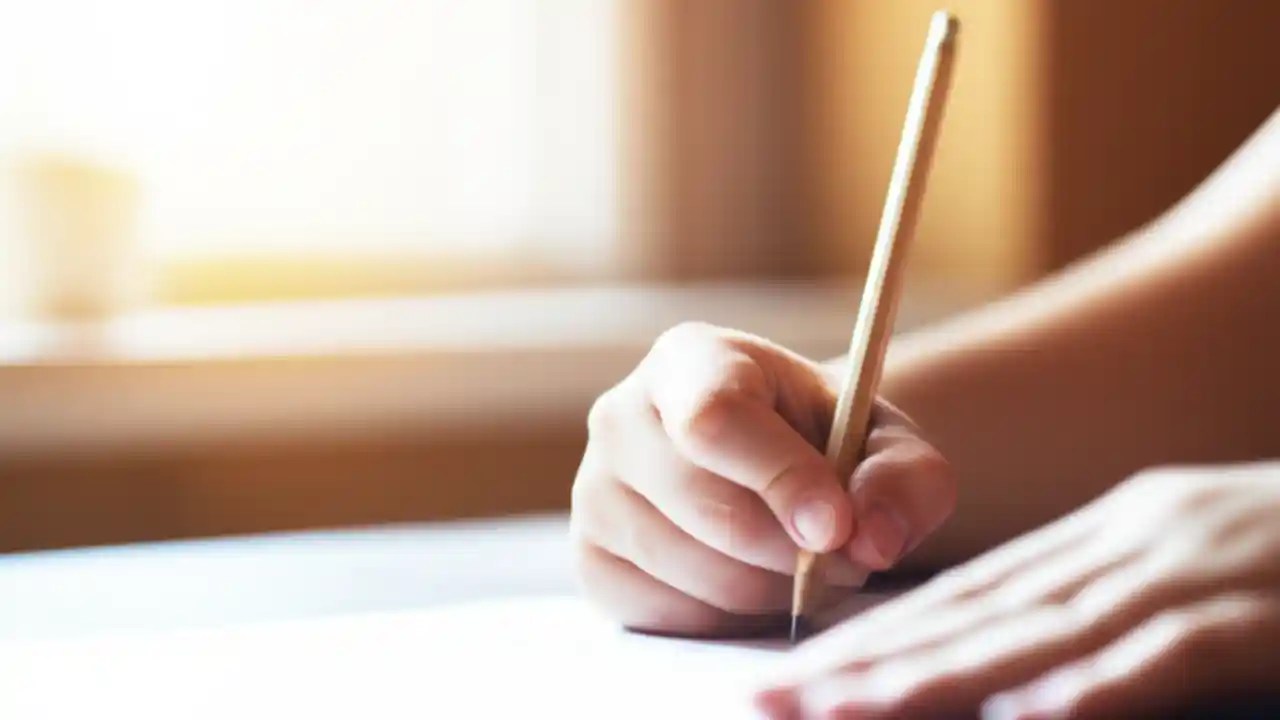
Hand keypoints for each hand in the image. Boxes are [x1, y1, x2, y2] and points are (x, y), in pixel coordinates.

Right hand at [570, 322, 955, 635]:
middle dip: (790, 551)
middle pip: (703, 505)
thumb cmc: (826, 445)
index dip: (780, 479)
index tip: (836, 528)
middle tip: (843, 559)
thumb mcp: (885, 443)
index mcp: (691, 359)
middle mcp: (621, 416)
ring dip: (767, 590)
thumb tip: (871, 537)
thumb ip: (903, 478)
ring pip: (688, 568)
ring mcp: (593, 491)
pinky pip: (663, 612)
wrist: (772, 472)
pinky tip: (748, 585)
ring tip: (800, 567)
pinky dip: (724, 617)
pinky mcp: (589, 558)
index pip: (714, 420)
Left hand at [756, 461, 1279, 718]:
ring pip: (1043, 631)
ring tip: (845, 709)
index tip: (800, 669)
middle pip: (980, 611)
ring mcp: (1197, 572)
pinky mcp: (1265, 616)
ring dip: (939, 675)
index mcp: (1110, 535)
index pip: (971, 591)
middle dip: (871, 659)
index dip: (879, 631)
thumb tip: (1018, 667)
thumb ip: (1104, 608)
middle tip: (773, 697)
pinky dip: (1098, 687)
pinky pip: (1171, 656)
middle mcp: (1133, 543)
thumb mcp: (1187, 570)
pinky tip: (1027, 716)